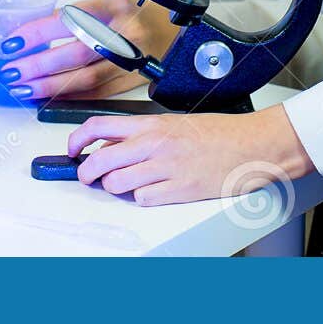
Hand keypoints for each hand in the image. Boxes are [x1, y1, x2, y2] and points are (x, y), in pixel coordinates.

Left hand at [0, 0, 179, 101]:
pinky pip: (97, 93)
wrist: (171, 32)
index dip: (38, 33)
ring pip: (86, 78)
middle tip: (14, 71)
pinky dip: (71, 98)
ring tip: (25, 88)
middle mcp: (125, 33)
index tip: (13, 43)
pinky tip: (50, 98)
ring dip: (51, 86)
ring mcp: (131, 60)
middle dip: (40, 65)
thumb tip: (32, 33)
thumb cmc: (135, 15)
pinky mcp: (133, 81)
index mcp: (114, 7)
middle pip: (77, 53)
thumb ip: (75, 17)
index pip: (69, 20)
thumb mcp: (106, 2)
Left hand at [68, 104, 312, 205]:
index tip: (71, 149)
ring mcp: (165, 169)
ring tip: (127, 183)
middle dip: (87, 173)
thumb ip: (142, 135)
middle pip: (99, 161)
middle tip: (89, 176)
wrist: (251, 145)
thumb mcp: (174, 124)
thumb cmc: (218, 134)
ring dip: (116, 187)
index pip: (98, 126)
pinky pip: (142, 199)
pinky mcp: (178, 191)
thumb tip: (111, 147)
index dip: (76, 140)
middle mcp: (154, 145)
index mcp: (151, 124)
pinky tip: (153, 191)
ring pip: (116, 184)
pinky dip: (143, 198)